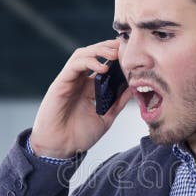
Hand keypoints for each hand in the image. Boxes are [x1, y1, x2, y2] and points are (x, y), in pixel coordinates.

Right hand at [30, 39, 132, 157]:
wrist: (61, 149)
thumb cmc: (80, 135)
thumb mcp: (106, 117)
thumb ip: (118, 102)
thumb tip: (134, 88)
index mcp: (90, 87)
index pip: (103, 63)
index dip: (116, 55)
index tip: (131, 53)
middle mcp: (79, 80)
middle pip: (93, 54)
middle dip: (109, 47)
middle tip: (124, 46)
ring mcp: (70, 80)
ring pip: (83, 54)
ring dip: (99, 50)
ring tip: (115, 54)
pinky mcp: (61, 83)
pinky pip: (74, 65)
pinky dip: (88, 61)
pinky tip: (103, 67)